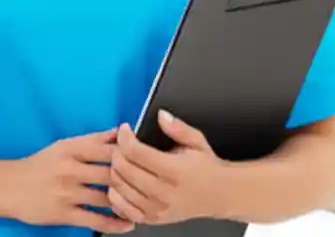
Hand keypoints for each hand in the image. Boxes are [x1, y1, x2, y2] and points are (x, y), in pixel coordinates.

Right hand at [4, 128, 135, 233]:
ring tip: (143, 203)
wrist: (9, 187)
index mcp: (70, 149)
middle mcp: (69, 169)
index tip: (144, 156)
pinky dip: (115, 223)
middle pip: (110, 172)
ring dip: (128, 202)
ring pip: (106, 197)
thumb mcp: (63, 146)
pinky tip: (128, 223)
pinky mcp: (64, 214)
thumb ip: (92, 141)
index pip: (107, 148)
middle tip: (148, 182)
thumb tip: (118, 132)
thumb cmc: (38, 166)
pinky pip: (95, 220)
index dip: (129, 152)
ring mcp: (67, 193)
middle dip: (132, 178)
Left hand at [108, 110, 230, 224]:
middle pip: (123, 168)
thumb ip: (178, 128)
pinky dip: (116, 193)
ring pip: (118, 186)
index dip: (125, 137)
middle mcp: (163, 192)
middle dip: (117, 150)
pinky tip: (123, 181)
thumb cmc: (207, 169)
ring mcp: (156, 208)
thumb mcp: (197, 142)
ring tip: (123, 160)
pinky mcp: (151, 218)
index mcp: (174, 171)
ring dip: (115, 169)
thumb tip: (162, 116)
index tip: (125, 130)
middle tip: (122, 144)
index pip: (135, 152)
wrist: (219, 195)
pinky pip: (121, 206)